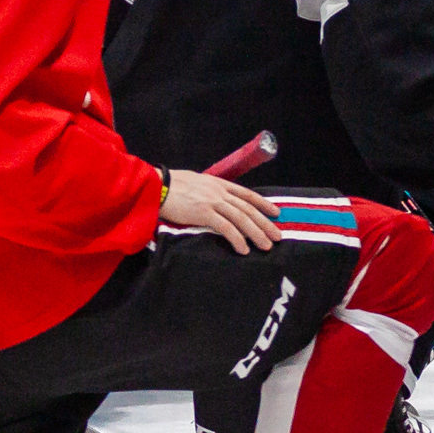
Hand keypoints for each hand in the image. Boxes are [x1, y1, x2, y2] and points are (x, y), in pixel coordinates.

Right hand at [157, 168, 278, 252]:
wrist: (156, 186)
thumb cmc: (172, 186)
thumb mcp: (197, 183)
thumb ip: (210, 191)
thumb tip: (217, 201)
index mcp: (219, 184)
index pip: (247, 194)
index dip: (263, 204)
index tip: (275, 213)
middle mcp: (220, 191)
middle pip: (248, 208)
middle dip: (265, 223)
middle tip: (277, 236)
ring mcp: (213, 201)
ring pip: (241, 218)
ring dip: (256, 233)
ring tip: (266, 246)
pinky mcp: (204, 213)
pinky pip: (226, 228)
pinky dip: (237, 239)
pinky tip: (244, 249)